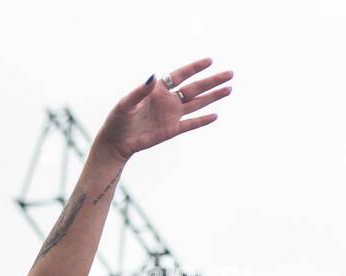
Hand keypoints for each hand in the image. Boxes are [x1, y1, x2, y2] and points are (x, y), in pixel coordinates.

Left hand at [94, 57, 233, 162]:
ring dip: (212, 97)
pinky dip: (202, 120)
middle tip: (230, 73)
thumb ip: (140, 91)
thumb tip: (154, 75)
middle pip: (194, 88)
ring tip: (229, 89)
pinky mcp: (171, 130)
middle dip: (212, 81)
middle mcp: (167, 101)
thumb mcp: (126, 104)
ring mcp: (171, 115)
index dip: (194, 68)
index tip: (209, 61)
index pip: (179, 76)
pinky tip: (215, 115)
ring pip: (197, 103)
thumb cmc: (117, 121)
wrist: (115, 143)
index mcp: (157, 91)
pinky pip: (190, 124)